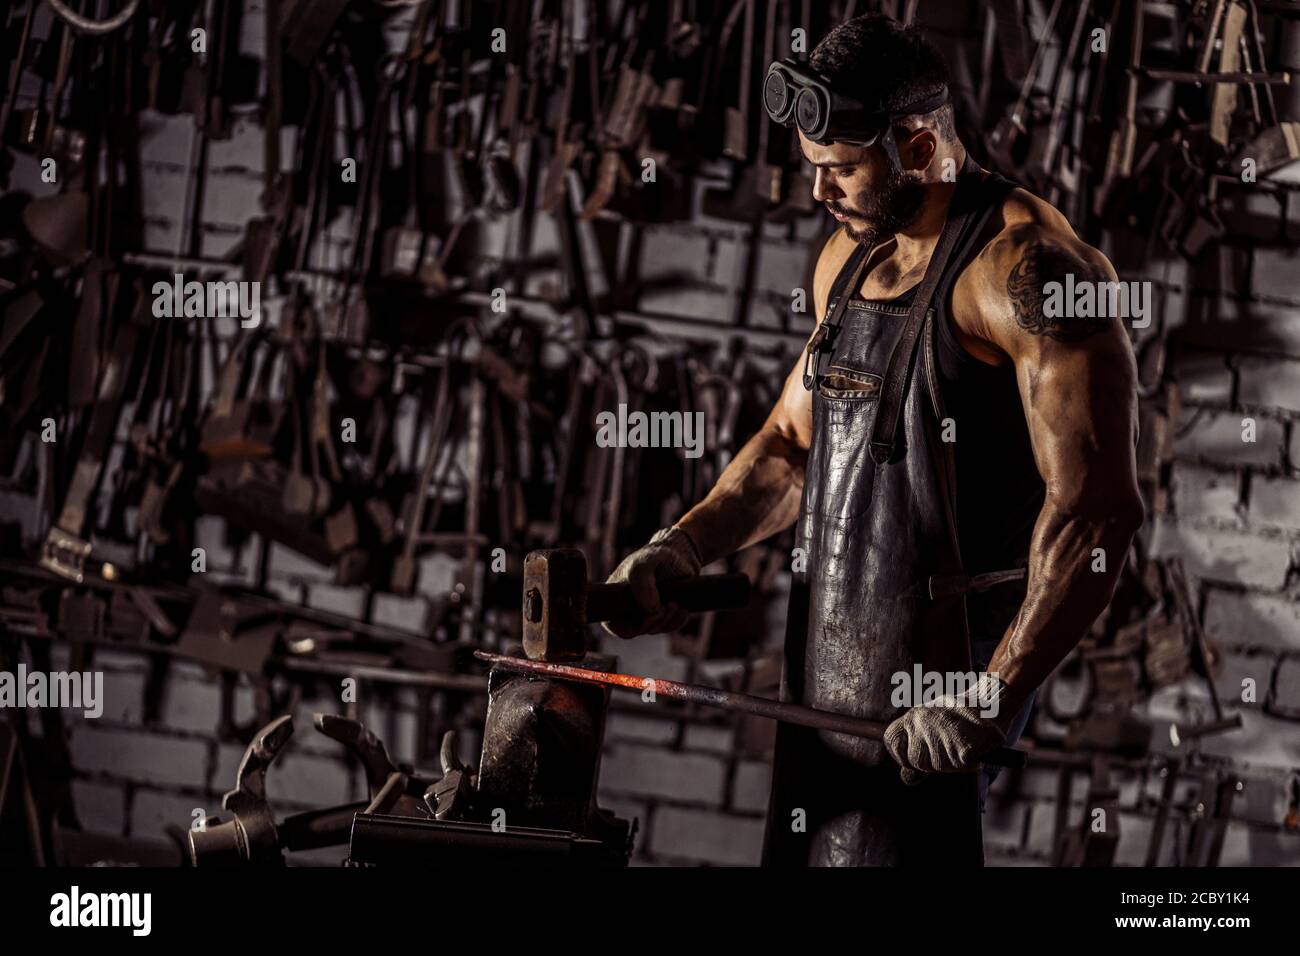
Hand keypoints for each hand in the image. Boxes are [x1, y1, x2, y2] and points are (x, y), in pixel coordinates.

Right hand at [601, 526, 702, 638]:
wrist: (678, 554)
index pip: (616, 626)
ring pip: (654, 630)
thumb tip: (650, 609)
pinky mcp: (661, 613)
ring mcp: (645, 611)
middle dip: (655, 622)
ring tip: (676, 603)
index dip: (634, 627)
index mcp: (616, 597)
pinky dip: (677, 622)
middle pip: (638, 630)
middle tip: (669, 605)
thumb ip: (642, 580)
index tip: (652, 612)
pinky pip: (668, 627)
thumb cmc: (656, 554)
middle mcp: (628, 607)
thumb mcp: (645, 561)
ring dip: (668, 621)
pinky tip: (683, 610)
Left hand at [883, 674, 1015, 784]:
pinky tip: (975, 749)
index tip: (917, 757)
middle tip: (950, 748)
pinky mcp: (961, 743)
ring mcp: (940, 731)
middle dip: (933, 762)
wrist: (992, 700)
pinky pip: (961, 765)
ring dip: (953, 762)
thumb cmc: (960, 716)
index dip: (901, 755)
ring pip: (939, 766)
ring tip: (963, 743)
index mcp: (912, 715)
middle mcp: (921, 721)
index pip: (891, 740)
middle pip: (916, 760)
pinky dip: (970, 762)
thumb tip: (905, 778)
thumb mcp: (933, 726)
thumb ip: (917, 751)